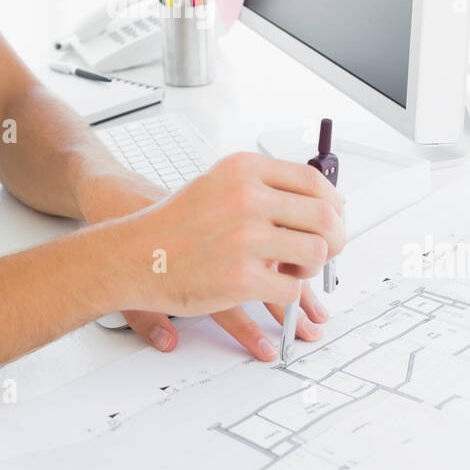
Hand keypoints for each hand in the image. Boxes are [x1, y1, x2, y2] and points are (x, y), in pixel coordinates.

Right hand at [111, 151, 344, 357]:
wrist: (134, 253)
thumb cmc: (176, 222)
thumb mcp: (218, 184)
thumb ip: (262, 188)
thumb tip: (315, 202)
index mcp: (245, 170)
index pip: (313, 180)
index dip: (333, 204)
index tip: (334, 219)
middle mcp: (248, 198)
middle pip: (323, 217)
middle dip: (335, 239)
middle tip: (329, 251)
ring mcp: (245, 238)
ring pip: (315, 253)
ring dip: (312, 268)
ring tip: (295, 272)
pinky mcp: (240, 277)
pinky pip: (290, 290)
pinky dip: (291, 299)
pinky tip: (279, 298)